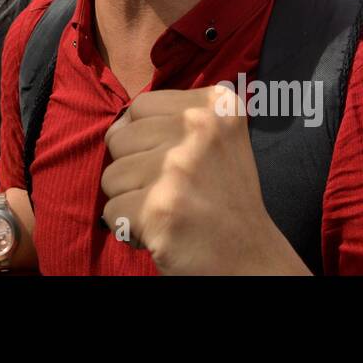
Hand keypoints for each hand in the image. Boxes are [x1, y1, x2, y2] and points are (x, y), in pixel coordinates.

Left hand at [101, 87, 309, 274]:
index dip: (145, 140)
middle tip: (173, 192)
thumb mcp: (215, 138)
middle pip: (119, 139)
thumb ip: (168, 119)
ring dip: (131, 201)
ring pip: (111, 176)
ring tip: (168, 210)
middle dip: (135, 172)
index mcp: (215, 104)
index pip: (139, 107)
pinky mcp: (160, 207)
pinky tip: (162, 231)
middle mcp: (199, 127)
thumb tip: (114, 128)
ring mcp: (179, 167)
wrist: (252, 258)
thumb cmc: (222, 197)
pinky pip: (111, 211)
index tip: (175, 164)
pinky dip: (130, 229)